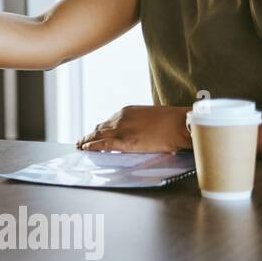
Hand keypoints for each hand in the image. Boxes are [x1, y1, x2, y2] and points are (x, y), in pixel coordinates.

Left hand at [76, 105, 191, 152]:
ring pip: (97, 136)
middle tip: (82, 141)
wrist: (180, 124)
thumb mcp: (150, 117)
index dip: (99, 130)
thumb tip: (137, 133)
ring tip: (81, 147)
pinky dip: (92, 146)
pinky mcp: (125, 142)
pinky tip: (85, 149)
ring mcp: (121, 129)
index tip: (93, 134)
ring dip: (87, 141)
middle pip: (100, 128)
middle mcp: (120, 118)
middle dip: (90, 135)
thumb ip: (138, 124)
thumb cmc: (172, 122)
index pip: (108, 122)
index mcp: (127, 111)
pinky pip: (102, 145)